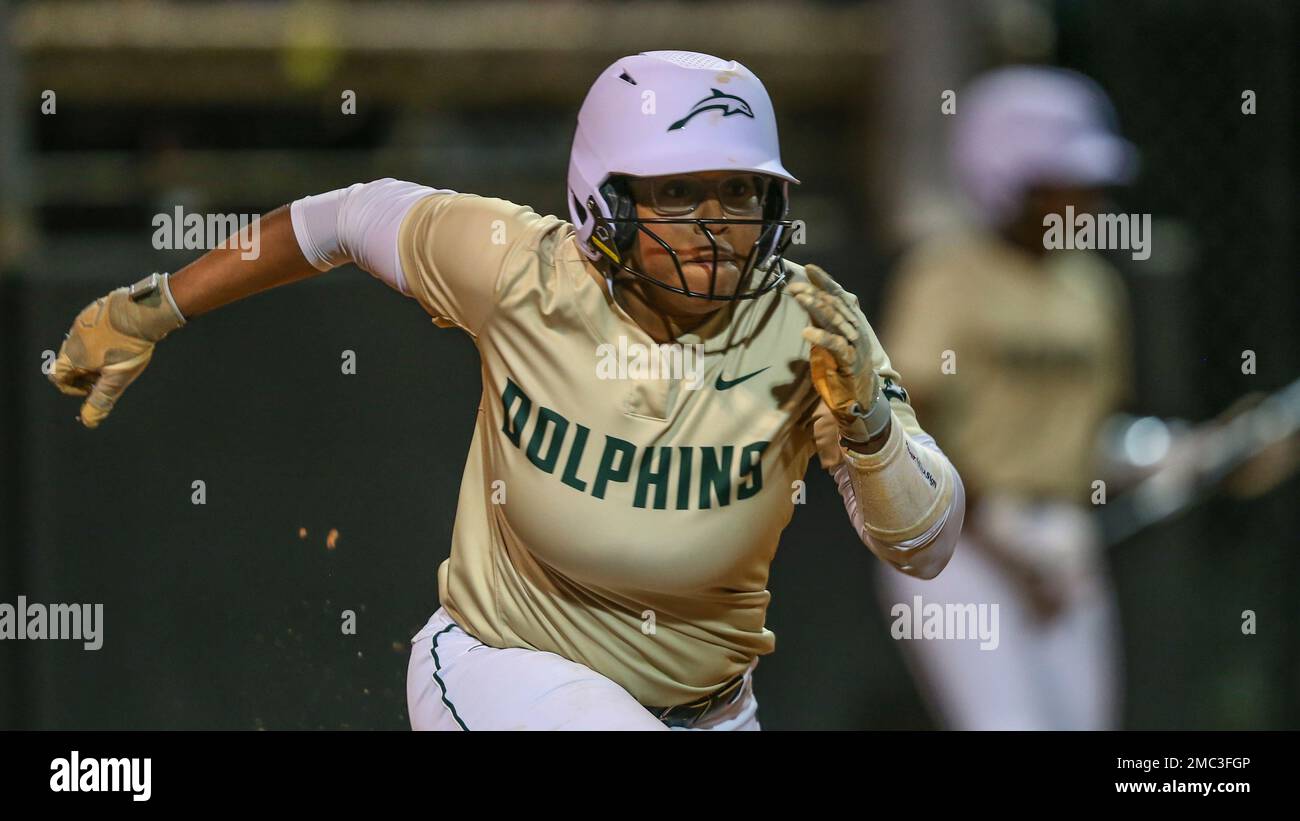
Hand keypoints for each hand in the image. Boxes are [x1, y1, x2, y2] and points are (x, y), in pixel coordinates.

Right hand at [48, 274, 184, 428]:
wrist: (141, 311)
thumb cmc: (128, 347)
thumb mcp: (117, 379)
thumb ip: (101, 399)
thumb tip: (88, 421)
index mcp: (73, 356)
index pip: (57, 377)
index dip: (71, 388)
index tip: (91, 389)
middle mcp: (72, 338)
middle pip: (68, 361)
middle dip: (82, 374)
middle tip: (104, 377)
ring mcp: (82, 322)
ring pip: (79, 345)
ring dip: (91, 357)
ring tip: (113, 361)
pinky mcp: (94, 311)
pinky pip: (90, 331)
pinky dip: (98, 342)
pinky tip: (118, 342)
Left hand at [787, 264, 883, 442]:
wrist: (862, 396)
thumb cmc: (843, 366)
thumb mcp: (829, 338)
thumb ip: (821, 320)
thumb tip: (805, 300)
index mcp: (850, 321)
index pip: (838, 295)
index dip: (825, 281)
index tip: (809, 268)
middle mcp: (854, 328)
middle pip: (835, 304)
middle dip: (814, 293)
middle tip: (794, 286)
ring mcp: (854, 343)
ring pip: (835, 320)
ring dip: (817, 307)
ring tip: (799, 298)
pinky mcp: (850, 360)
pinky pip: (835, 345)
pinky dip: (821, 337)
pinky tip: (805, 331)